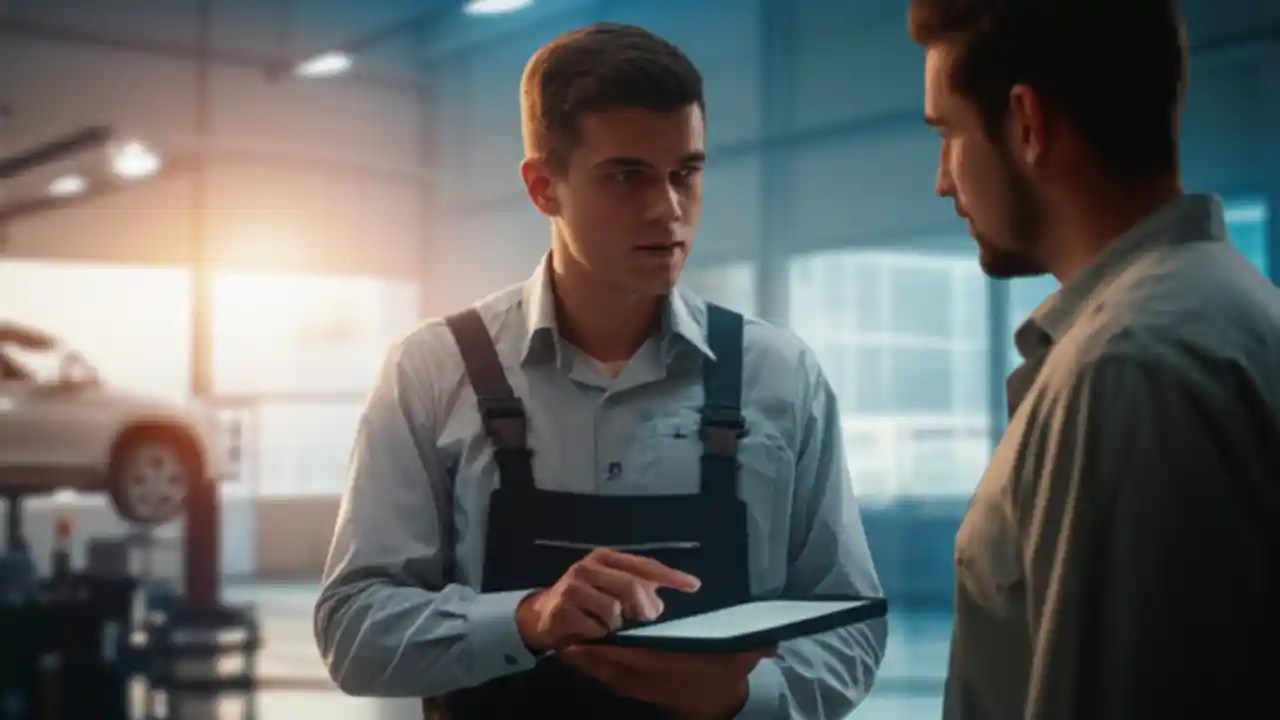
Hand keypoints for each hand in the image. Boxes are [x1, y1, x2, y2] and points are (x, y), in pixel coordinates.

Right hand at [515, 548, 701, 651]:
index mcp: (605, 558)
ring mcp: (573, 587)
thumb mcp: (611, 588)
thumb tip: (659, 602)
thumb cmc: (585, 600)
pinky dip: (599, 634)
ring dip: (617, 624)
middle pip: (632, 587)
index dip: (671, 576)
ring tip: (608, 624)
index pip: (644, 565)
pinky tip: (590, 631)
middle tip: (645, 618)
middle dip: (645, 608)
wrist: (543, 615)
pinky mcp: (562, 610)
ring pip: (614, 609)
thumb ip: (638, 589)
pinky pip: (595, 628)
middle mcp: (588, 567)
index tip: (694, 586)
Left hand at [558, 645, 776, 718]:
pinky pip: (617, 683)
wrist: (724, 705)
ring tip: (565, 651)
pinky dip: (599, 673)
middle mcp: (658, 680)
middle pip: (617, 672)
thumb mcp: (742, 658)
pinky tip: (583, 660)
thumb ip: (754, 647)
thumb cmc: (728, 673)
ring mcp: (648, 688)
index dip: (611, 655)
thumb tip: (772, 641)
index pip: (639, 662)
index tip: (587, 643)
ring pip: (613, 678)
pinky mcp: (644, 691)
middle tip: (564, 646)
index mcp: (676, 668)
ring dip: (589, 667)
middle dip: (590, 661)